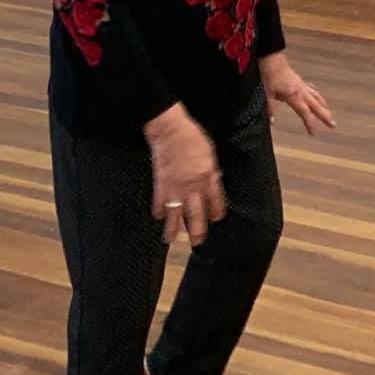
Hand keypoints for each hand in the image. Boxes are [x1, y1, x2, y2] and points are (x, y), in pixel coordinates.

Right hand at [144, 105, 226, 245]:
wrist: (170, 131)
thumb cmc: (192, 137)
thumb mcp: (209, 152)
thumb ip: (211, 169)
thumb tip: (214, 179)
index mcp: (208, 176)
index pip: (215, 200)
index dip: (216, 211)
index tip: (216, 219)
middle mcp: (193, 186)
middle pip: (196, 213)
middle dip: (197, 229)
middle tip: (197, 242)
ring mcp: (175, 187)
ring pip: (175, 214)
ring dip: (173, 229)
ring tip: (170, 240)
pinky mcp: (161, 184)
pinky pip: (159, 202)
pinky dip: (159, 211)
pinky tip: (158, 217)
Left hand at [260, 53, 335, 136]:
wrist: (273, 60)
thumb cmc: (270, 76)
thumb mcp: (267, 94)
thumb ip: (271, 108)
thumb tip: (272, 122)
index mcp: (294, 96)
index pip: (304, 112)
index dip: (310, 123)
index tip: (314, 133)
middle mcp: (302, 92)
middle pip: (316, 106)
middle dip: (325, 116)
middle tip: (333, 124)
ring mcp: (303, 86)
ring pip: (317, 98)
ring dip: (324, 107)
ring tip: (329, 114)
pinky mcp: (301, 82)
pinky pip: (313, 92)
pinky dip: (318, 98)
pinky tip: (319, 99)